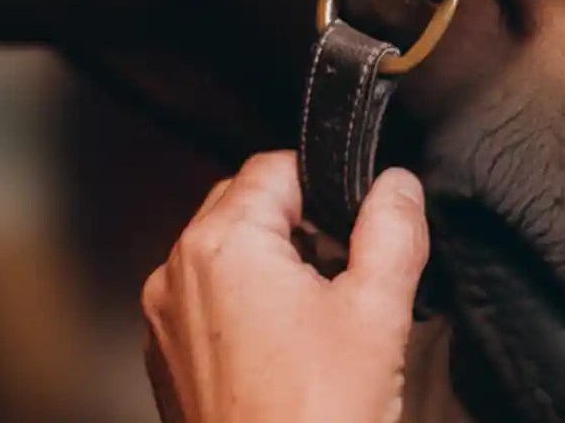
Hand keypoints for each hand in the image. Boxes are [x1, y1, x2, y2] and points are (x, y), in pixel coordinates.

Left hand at [141, 152, 429, 422]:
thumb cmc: (315, 418)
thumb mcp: (378, 312)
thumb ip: (393, 230)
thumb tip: (398, 187)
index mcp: (221, 244)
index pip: (276, 167)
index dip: (328, 184)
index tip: (361, 220)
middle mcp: (177, 272)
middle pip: (246, 204)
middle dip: (301, 223)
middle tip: (348, 272)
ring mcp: (166, 319)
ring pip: (226, 253)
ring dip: (275, 264)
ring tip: (323, 318)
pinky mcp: (169, 359)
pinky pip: (209, 302)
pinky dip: (247, 306)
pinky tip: (290, 350)